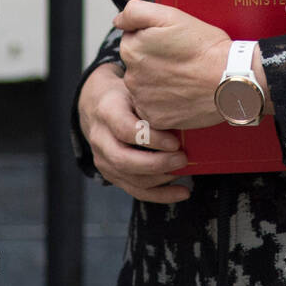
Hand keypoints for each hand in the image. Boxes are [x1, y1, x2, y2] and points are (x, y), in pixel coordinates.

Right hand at [78, 63, 192, 203]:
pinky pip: (136, 191)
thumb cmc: (126, 95)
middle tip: (183, 159)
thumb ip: (153, 104)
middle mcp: (100, 139)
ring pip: (131, 179)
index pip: (126, 130)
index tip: (175, 142)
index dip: (152, 139)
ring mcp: (103, 160)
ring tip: (185, 170)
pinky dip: (161, 195)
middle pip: (124, 160)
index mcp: (107, 112)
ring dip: (161, 179)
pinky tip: (183, 192)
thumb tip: (187, 117)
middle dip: (157, 164)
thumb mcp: (137, 90)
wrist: (98, 106)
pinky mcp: (112, 175)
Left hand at [112, 0, 231, 130]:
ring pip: (145, 86)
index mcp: (131, 49)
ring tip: (184, 77)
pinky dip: (165, 102)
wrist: (230, 79)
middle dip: (154, 61)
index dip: (154, 39)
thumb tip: (118, 21)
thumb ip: (136, 12)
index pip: (133, 40)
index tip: (172, 43)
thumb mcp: (171, 15)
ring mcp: (142, 100)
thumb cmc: (206, 47)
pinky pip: (154, 107)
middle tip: (181, 60)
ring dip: (159, 82)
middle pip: (138, 64)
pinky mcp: (155, 119)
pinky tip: (183, 93)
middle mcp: (130, 77)